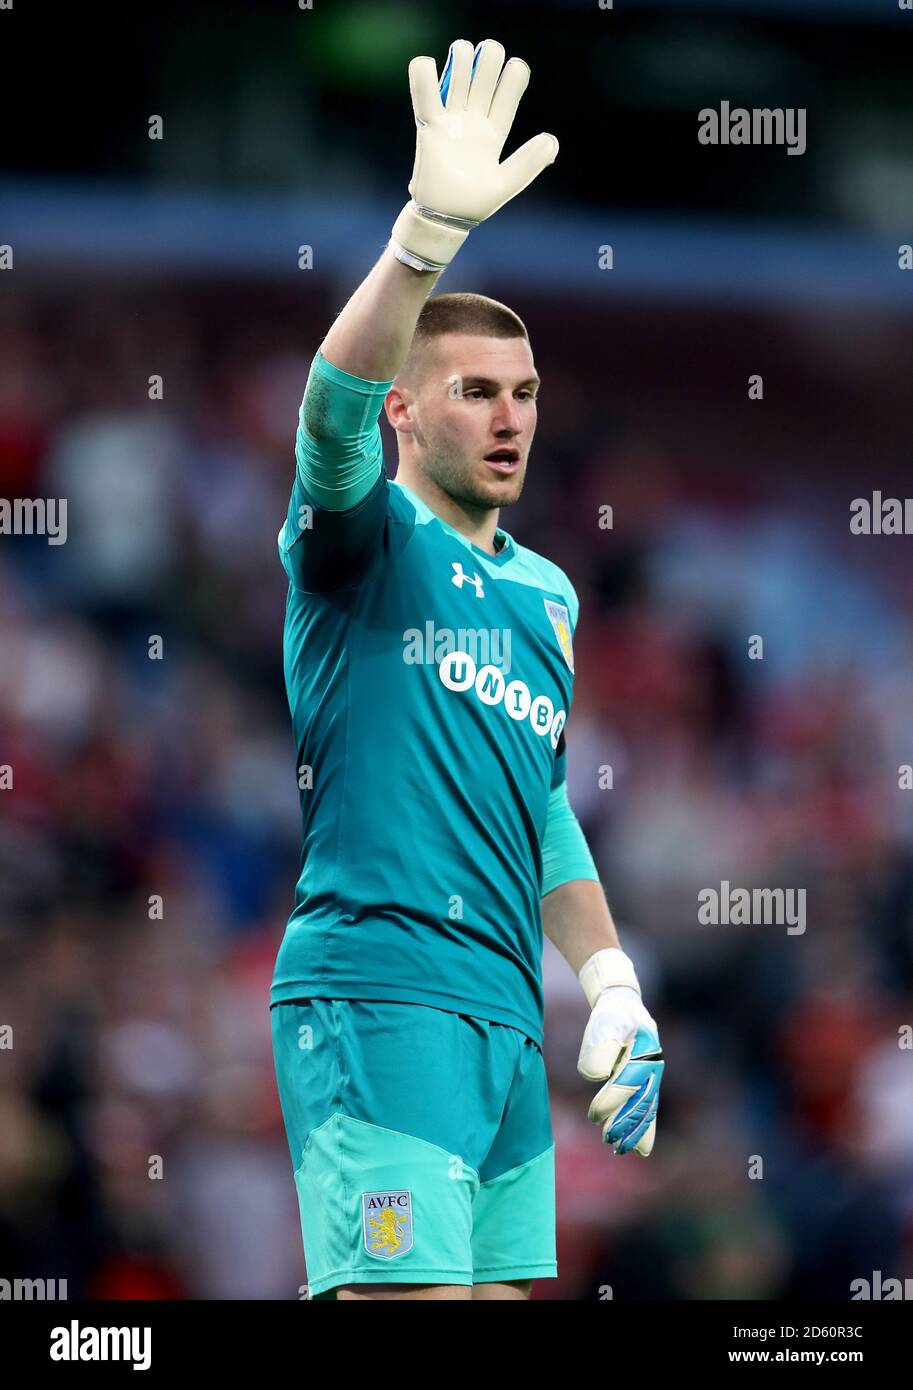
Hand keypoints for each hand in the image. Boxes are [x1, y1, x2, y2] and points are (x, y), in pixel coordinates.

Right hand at [390, 38, 558, 269]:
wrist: (445, 217)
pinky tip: (427, 64)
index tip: (516, 68)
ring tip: (462, 54)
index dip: (515, 75)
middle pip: (484, 73)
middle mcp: (475, 119)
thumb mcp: (507, 183)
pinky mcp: (430, 125)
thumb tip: (551, 140)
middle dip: (488, 57)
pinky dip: (422, 73)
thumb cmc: (475, 202)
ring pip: (458, 73)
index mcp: (496, 130)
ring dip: (462, 55)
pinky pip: (424, 92)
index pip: (509, 92)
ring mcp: (452, 119)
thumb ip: (529, 162)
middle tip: (487, 58)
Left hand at [578, 985, 663, 1155]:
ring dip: (634, 1131)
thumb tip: (596, 1075)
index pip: (628, 1081)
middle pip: (641, 1100)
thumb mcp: (605, 1023)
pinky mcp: (647, 1083)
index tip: (593, 1116)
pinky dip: (645, 1128)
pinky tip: (642, 1149)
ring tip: (620, 1149)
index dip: (611, 1100)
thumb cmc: (612, 1015)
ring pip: (646, 1108)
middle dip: (625, 1123)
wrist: (624, 1007)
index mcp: (645, 1049)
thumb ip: (600, 1046)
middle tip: (608, 1142)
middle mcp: (654, 1065)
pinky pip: (649, 1108)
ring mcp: (653, 1075)